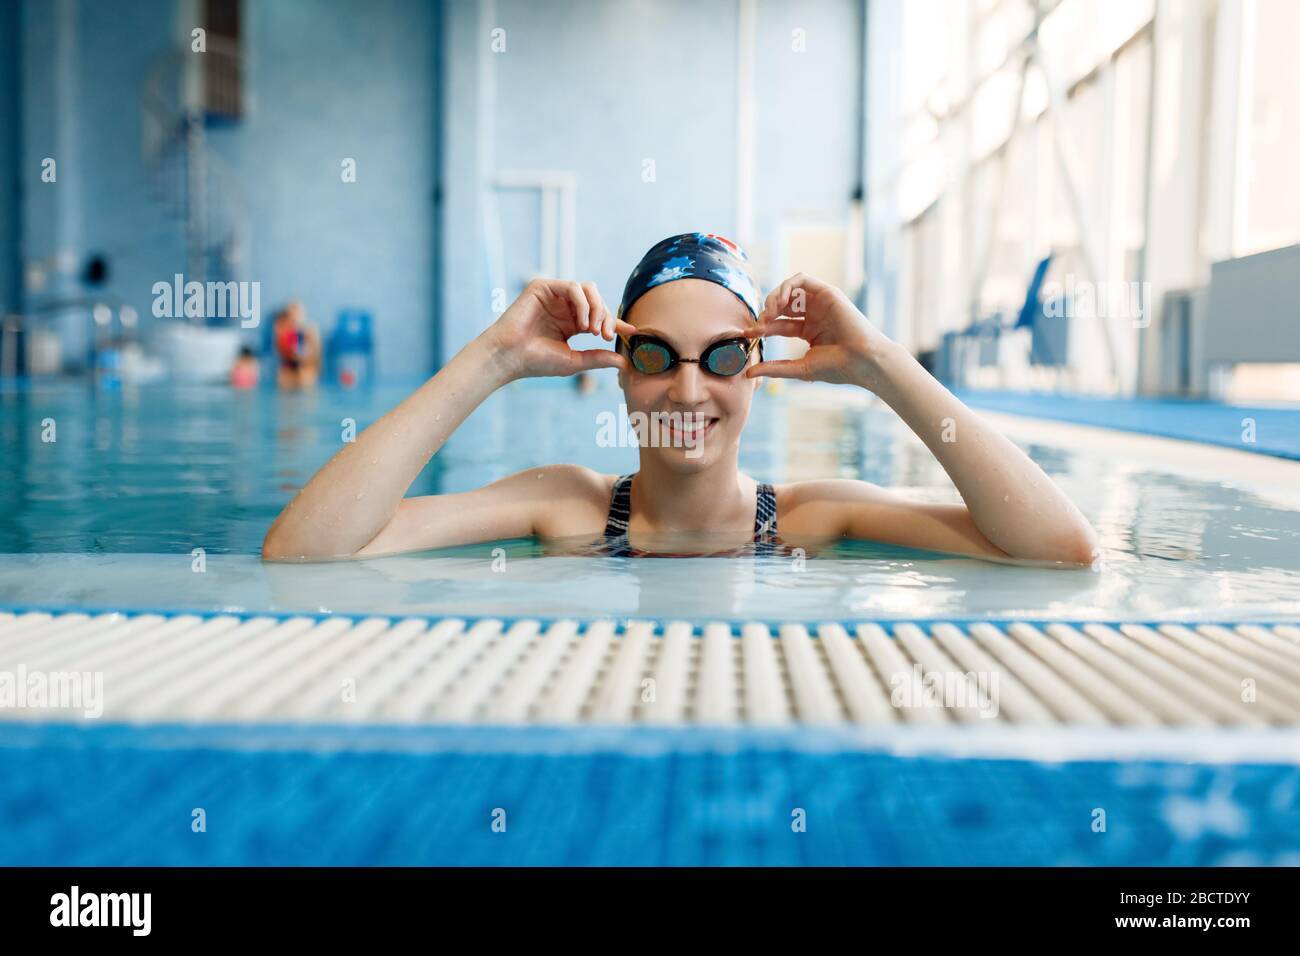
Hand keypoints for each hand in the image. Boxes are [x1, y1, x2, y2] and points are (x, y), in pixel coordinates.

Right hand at [481, 279, 630, 380]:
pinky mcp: (544, 287)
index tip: (632, 331)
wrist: (511, 357)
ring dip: (597, 308)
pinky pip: (573, 287)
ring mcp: (554, 296)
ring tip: (593, 330)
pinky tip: (582, 323)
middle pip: (597, 301)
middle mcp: (565, 307)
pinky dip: (583, 303)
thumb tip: (624, 362)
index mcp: (572, 323)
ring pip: (588, 290)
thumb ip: (598, 358)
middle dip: (607, 317)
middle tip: (605, 336)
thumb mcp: (574, 361)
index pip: (600, 317)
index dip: (616, 322)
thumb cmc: (537, 362)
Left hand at [743, 273, 891, 385]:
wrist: (861, 361)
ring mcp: (820, 303)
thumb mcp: (799, 368)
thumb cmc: (837, 367)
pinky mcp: (827, 292)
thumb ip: (774, 368)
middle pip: (781, 305)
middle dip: (766, 312)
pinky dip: (786, 287)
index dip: (762, 327)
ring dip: (774, 297)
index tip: (749, 334)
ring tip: (769, 314)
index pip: (778, 325)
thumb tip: (748, 373)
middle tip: (759, 325)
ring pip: (788, 289)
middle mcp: (813, 314)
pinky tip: (779, 302)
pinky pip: (801, 280)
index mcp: (808, 331)